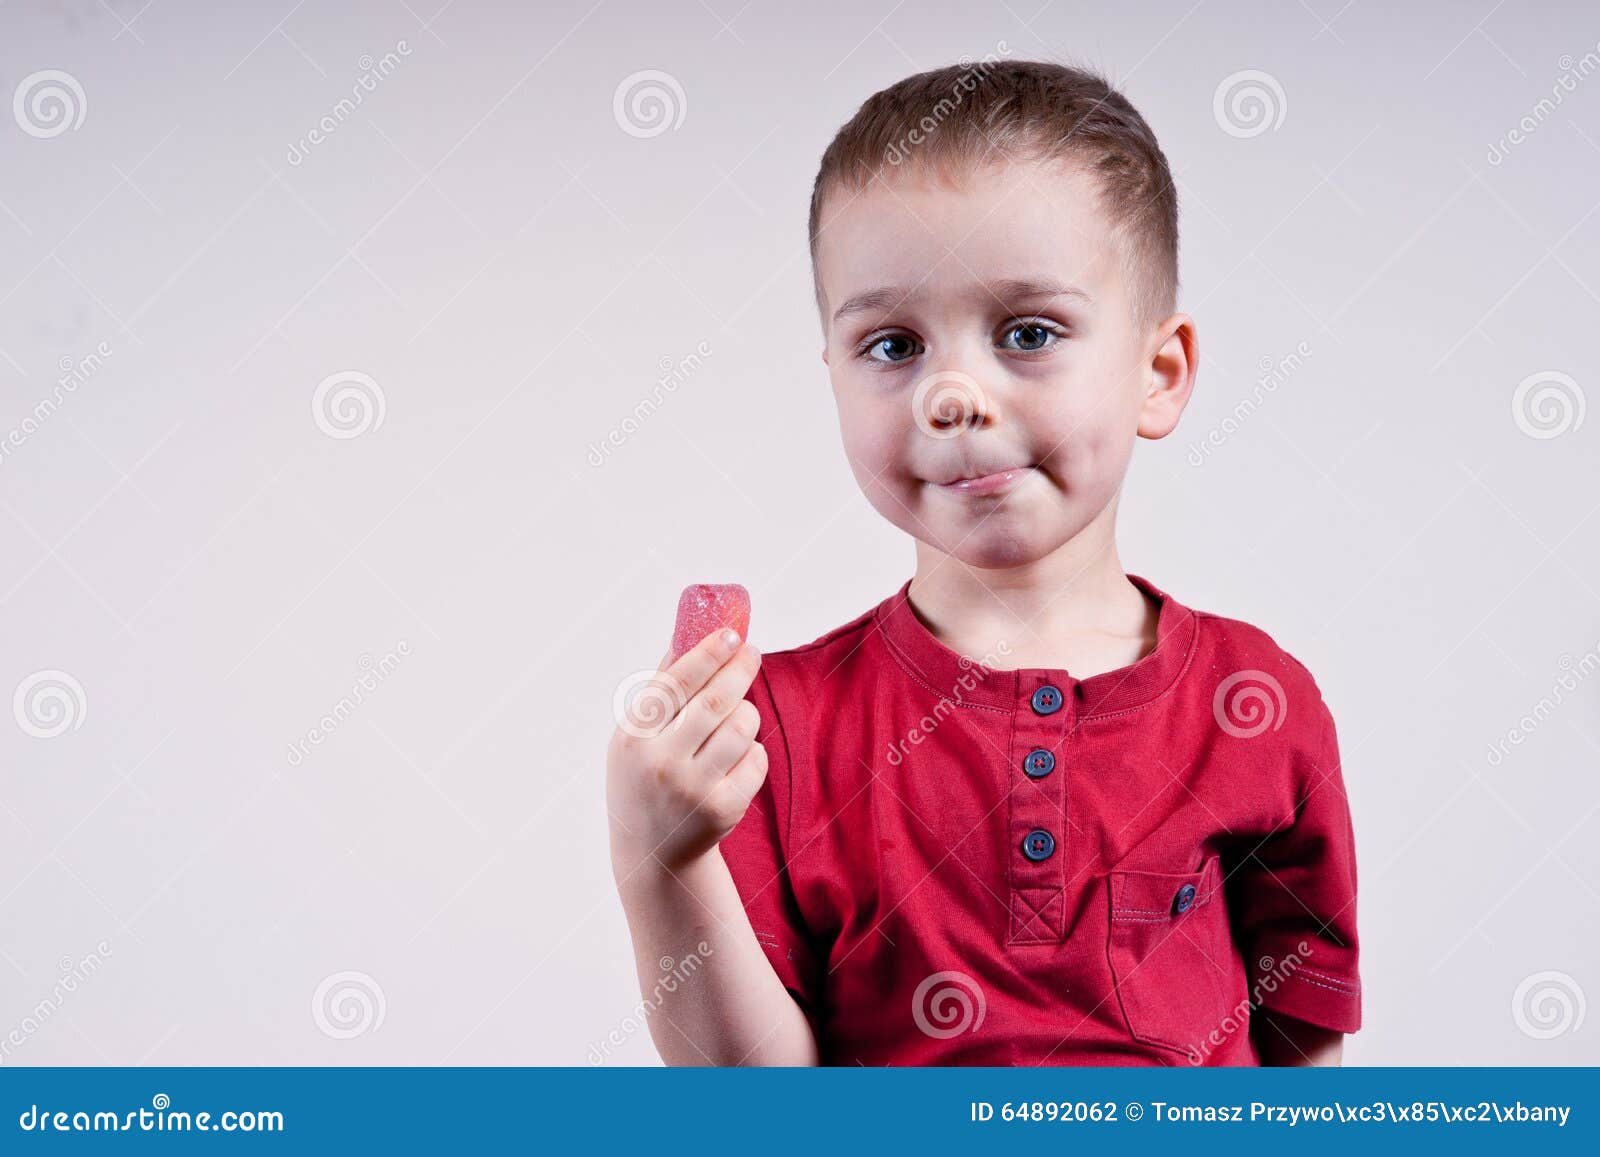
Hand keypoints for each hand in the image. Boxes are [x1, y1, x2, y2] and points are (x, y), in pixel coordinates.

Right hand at [606, 626, 766, 881]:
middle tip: (751, 652)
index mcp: (632, 738)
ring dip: (747, 712)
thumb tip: (686, 634)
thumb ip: (659, 690)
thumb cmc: (643, 777)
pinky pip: (757, 759)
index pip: (675, 684)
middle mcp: (660, 763)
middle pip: (714, 701)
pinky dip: (754, 750)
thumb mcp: (634, 737)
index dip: (707, 654)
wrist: (652, 852)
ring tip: (739, 713)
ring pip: (741, 727)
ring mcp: (693, 788)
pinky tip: (739, 755)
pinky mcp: (723, 808)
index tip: (730, 634)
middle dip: (739, 669)